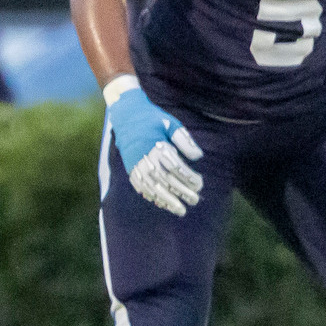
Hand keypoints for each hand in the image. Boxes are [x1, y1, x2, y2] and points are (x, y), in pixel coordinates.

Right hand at [105, 80, 204, 215]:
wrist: (126, 115)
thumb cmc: (152, 119)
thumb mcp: (171, 123)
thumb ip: (185, 140)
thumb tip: (198, 157)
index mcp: (157, 145)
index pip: (176, 167)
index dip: (189, 177)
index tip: (200, 183)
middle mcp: (145, 157)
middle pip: (166, 180)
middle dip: (182, 192)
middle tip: (195, 200)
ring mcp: (135, 164)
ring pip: (153, 187)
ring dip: (167, 200)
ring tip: (180, 210)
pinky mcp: (130, 168)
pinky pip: (141, 187)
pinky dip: (152, 197)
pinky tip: (162, 204)